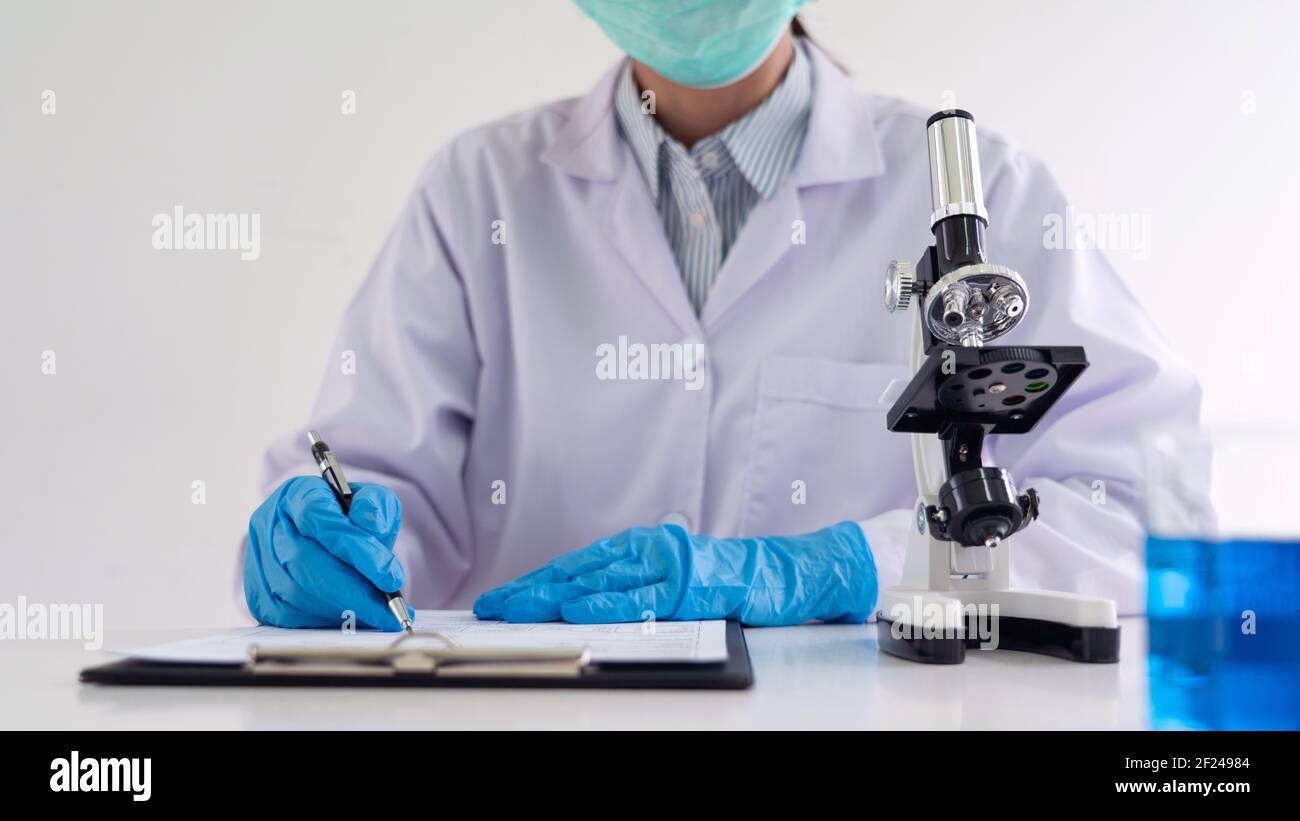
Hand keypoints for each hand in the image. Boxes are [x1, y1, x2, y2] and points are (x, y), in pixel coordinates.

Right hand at [244, 476, 412, 629]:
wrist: (316, 534)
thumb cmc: (346, 516)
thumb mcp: (370, 498)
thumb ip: (376, 507)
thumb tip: (373, 531)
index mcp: (297, 495)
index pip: (322, 521)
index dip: (357, 552)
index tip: (391, 578)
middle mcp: (270, 526)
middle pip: (305, 561)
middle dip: (352, 590)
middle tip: (387, 609)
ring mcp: (259, 561)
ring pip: (296, 593)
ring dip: (340, 608)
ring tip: (374, 613)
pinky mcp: (258, 594)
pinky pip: (289, 616)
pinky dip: (324, 620)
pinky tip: (349, 617)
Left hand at [473, 521, 875, 625]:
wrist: (787, 572)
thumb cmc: (732, 580)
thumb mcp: (675, 580)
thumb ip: (636, 587)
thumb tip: (584, 603)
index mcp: (642, 548)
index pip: (578, 566)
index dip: (538, 580)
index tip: (504, 596)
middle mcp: (649, 550)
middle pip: (578, 570)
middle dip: (531, 588)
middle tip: (493, 605)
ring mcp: (669, 565)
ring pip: (599, 580)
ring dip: (553, 593)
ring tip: (517, 606)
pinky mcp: (689, 585)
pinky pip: (640, 598)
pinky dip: (604, 601)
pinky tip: (575, 607)